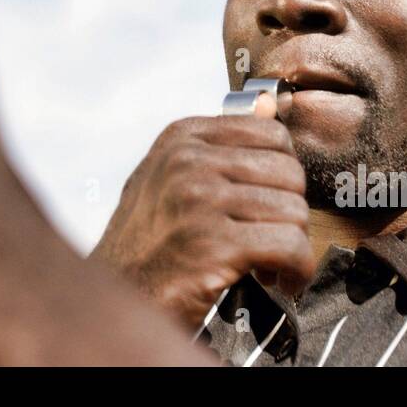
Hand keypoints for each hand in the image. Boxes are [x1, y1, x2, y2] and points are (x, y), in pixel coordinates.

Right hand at [89, 97, 316, 327]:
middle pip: (289, 174)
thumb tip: (268, 104)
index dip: (283, 176)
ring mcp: (199, 201)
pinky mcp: (214, 245)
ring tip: (271, 265)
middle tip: (272, 242)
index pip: (272, 135)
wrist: (109, 302)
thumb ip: (219, 144)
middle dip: (291, 214)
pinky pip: (290, 246)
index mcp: (182, 138)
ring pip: (294, 211)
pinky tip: (279, 281)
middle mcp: (188, 162)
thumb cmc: (144, 245)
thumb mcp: (170, 178)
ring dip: (294, 248)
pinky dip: (297, 270)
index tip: (271, 205)